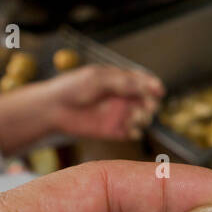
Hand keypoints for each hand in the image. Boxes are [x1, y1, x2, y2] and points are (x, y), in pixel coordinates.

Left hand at [46, 65, 163, 140]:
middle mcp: (123, 97)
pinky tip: (129, 130)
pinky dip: (135, 132)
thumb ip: (123, 82)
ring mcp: (120, 114)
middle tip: (146, 106)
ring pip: (143, 117)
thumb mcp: (99, 78)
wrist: (53, 108)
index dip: (153, 85)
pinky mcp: (115, 130)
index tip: (158, 90)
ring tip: (135, 117)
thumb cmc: (73, 87)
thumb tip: (146, 86)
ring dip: (143, 117)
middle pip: (147, 100)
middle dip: (150, 103)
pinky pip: (133, 132)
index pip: (144, 81)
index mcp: (121, 80)